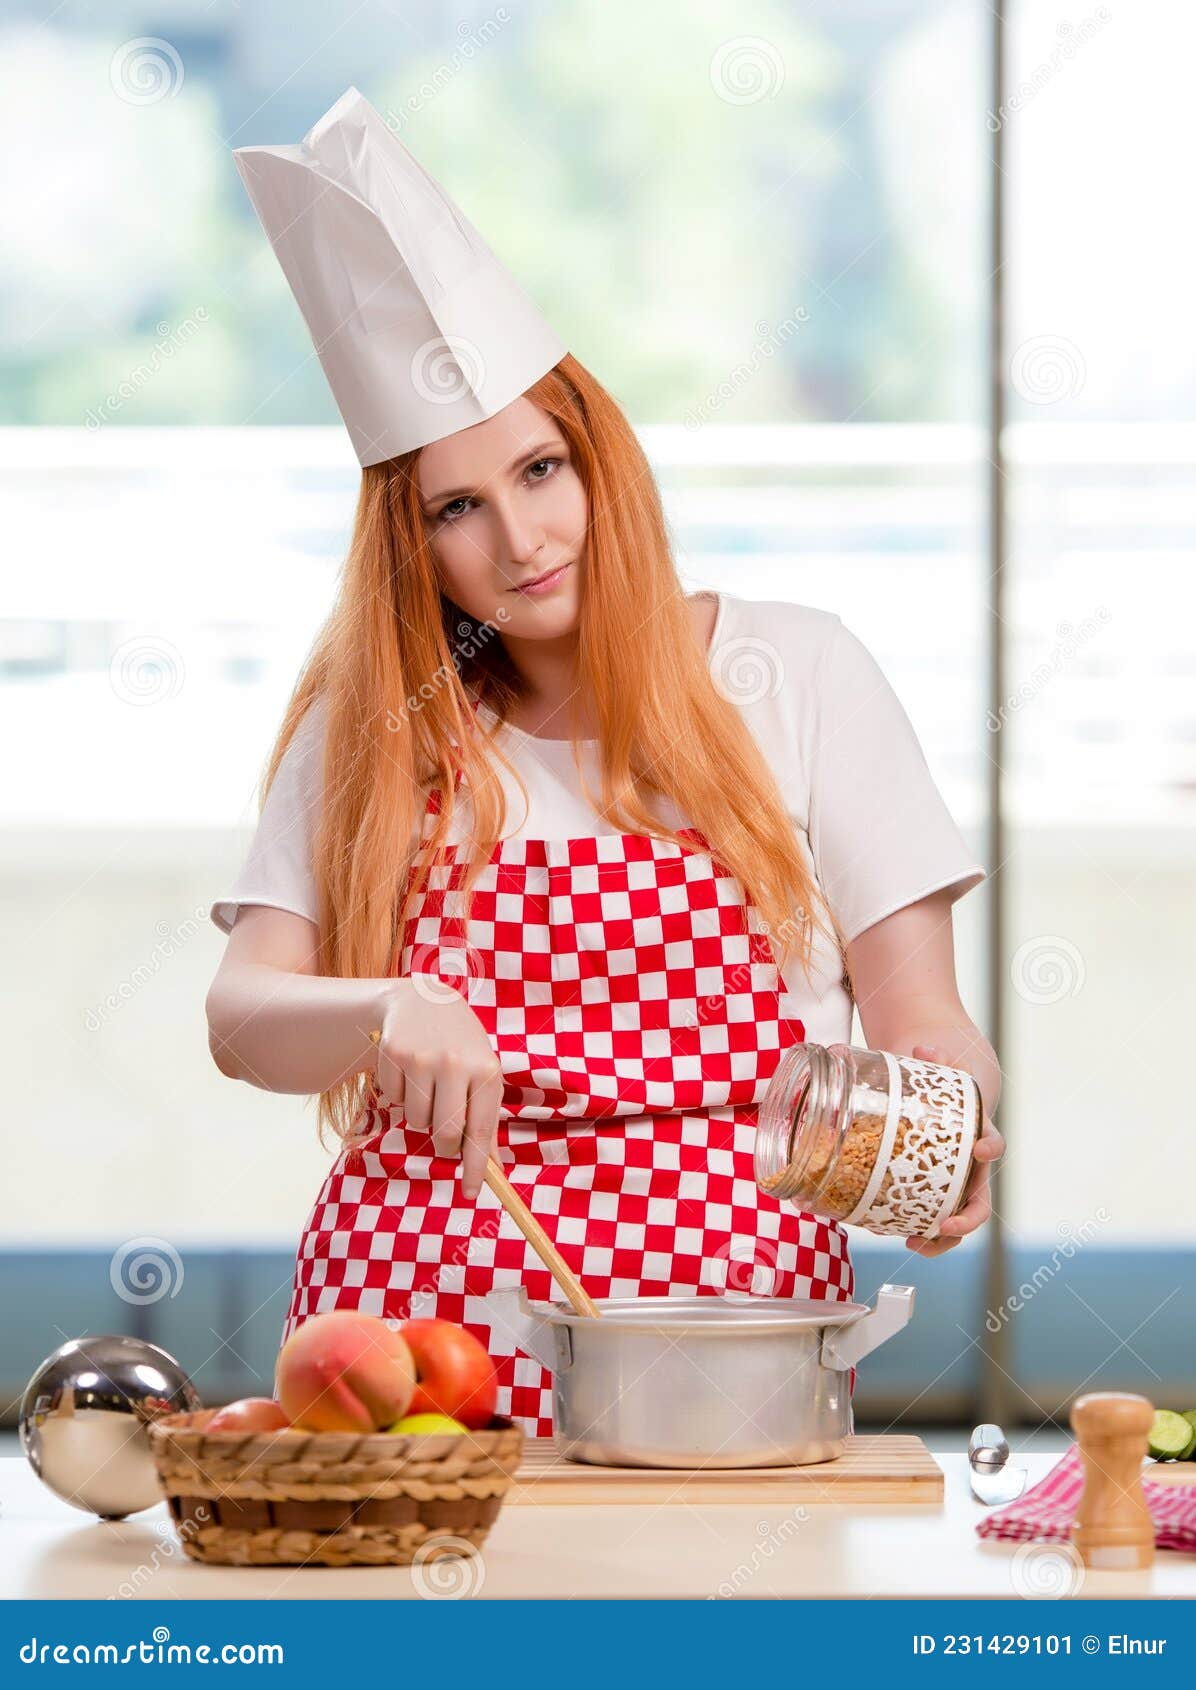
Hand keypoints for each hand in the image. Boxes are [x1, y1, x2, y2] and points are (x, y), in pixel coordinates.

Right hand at [373, 978, 502, 1200]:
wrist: (425, 1001)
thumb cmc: (462, 1047)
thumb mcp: (483, 1074)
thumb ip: (486, 1120)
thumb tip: (492, 1169)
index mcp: (486, 1070)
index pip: (481, 1131)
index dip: (475, 1167)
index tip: (470, 1193)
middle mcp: (455, 1064)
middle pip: (446, 1133)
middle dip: (445, 1145)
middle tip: (445, 1135)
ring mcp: (422, 1058)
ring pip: (416, 1120)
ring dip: (421, 1115)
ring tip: (430, 1087)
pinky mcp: (394, 1054)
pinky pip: (394, 1100)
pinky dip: (401, 1095)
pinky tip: (411, 1071)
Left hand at [903, 1042, 1004, 1257]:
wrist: (941, 1084)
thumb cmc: (945, 1078)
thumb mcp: (945, 1064)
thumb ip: (937, 1058)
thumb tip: (922, 1048)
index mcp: (977, 1133)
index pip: (993, 1144)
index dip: (989, 1148)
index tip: (980, 1150)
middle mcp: (969, 1165)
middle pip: (978, 1200)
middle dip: (965, 1219)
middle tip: (946, 1226)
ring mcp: (952, 1180)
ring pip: (954, 1217)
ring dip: (939, 1238)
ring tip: (914, 1245)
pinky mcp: (931, 1187)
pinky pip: (927, 1214)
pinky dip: (913, 1226)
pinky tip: (891, 1232)